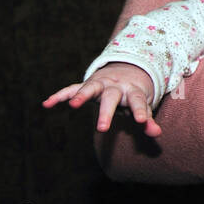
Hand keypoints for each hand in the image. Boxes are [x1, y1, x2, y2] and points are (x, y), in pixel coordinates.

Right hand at [43, 62, 161, 136]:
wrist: (124, 70)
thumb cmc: (134, 94)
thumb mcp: (144, 105)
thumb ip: (148, 119)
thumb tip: (156, 133)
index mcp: (132, 91)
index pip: (137, 101)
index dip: (140, 111)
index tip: (140, 121)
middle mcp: (115, 86)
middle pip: (111, 97)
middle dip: (106, 112)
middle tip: (102, 129)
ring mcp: (99, 84)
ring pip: (90, 88)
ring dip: (81, 96)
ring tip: (73, 105)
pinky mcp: (85, 85)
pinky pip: (71, 89)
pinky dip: (59, 95)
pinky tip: (47, 104)